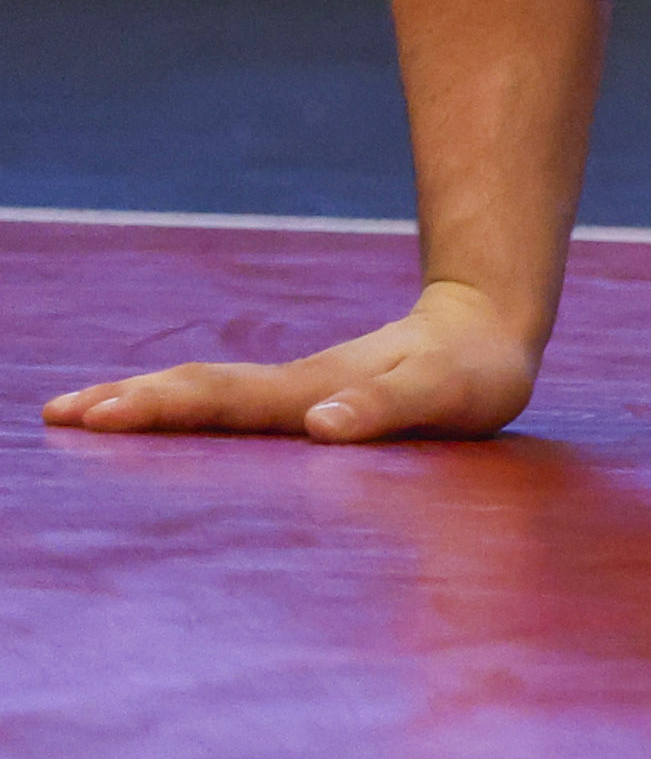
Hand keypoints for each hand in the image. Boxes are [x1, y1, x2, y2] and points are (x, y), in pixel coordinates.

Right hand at [42, 278, 541, 443]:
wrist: (487, 331)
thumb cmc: (472, 375)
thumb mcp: (447, 396)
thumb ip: (389, 409)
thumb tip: (322, 428)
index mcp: (314, 392)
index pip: (225, 400)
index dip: (165, 408)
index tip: (103, 416)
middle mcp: (294, 390)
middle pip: (198, 393)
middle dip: (128, 404)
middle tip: (56, 416)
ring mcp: (295, 392)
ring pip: (205, 396)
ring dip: (140, 403)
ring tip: (73, 413)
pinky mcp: (304, 401)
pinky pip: (227, 405)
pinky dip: (176, 410)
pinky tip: (144, 420)